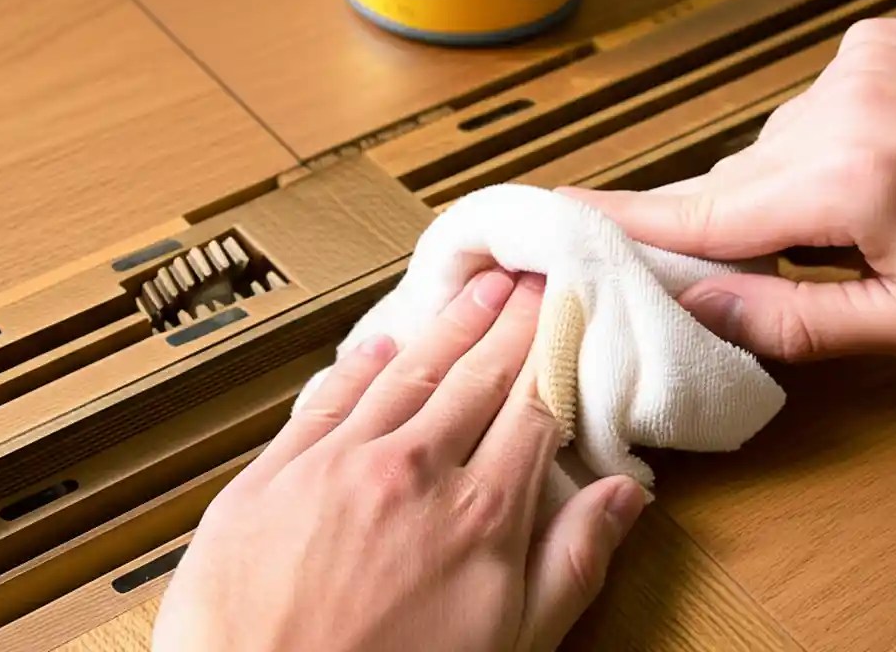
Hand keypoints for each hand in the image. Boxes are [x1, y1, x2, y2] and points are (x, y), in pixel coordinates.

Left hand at [153, 270, 644, 651]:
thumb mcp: (510, 647)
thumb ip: (570, 565)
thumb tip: (625, 496)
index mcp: (480, 516)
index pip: (530, 410)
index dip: (551, 354)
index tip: (565, 312)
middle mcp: (411, 472)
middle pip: (472, 379)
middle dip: (506, 325)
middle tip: (526, 280)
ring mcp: (335, 467)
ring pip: (402, 376)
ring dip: (443, 328)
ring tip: (475, 290)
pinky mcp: (269, 477)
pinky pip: (323, 402)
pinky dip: (355, 367)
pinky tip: (376, 345)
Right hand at [561, 18, 895, 361]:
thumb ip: (793, 322)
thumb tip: (696, 307)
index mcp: (851, 182)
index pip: (701, 213)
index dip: (623, 223)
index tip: (551, 217)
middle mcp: (838, 107)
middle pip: (729, 183)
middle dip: (740, 228)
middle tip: (788, 262)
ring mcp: (855, 62)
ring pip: (767, 147)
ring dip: (787, 186)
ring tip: (866, 209)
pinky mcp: (871, 40)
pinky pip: (806, 107)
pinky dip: (822, 142)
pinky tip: (881, 159)